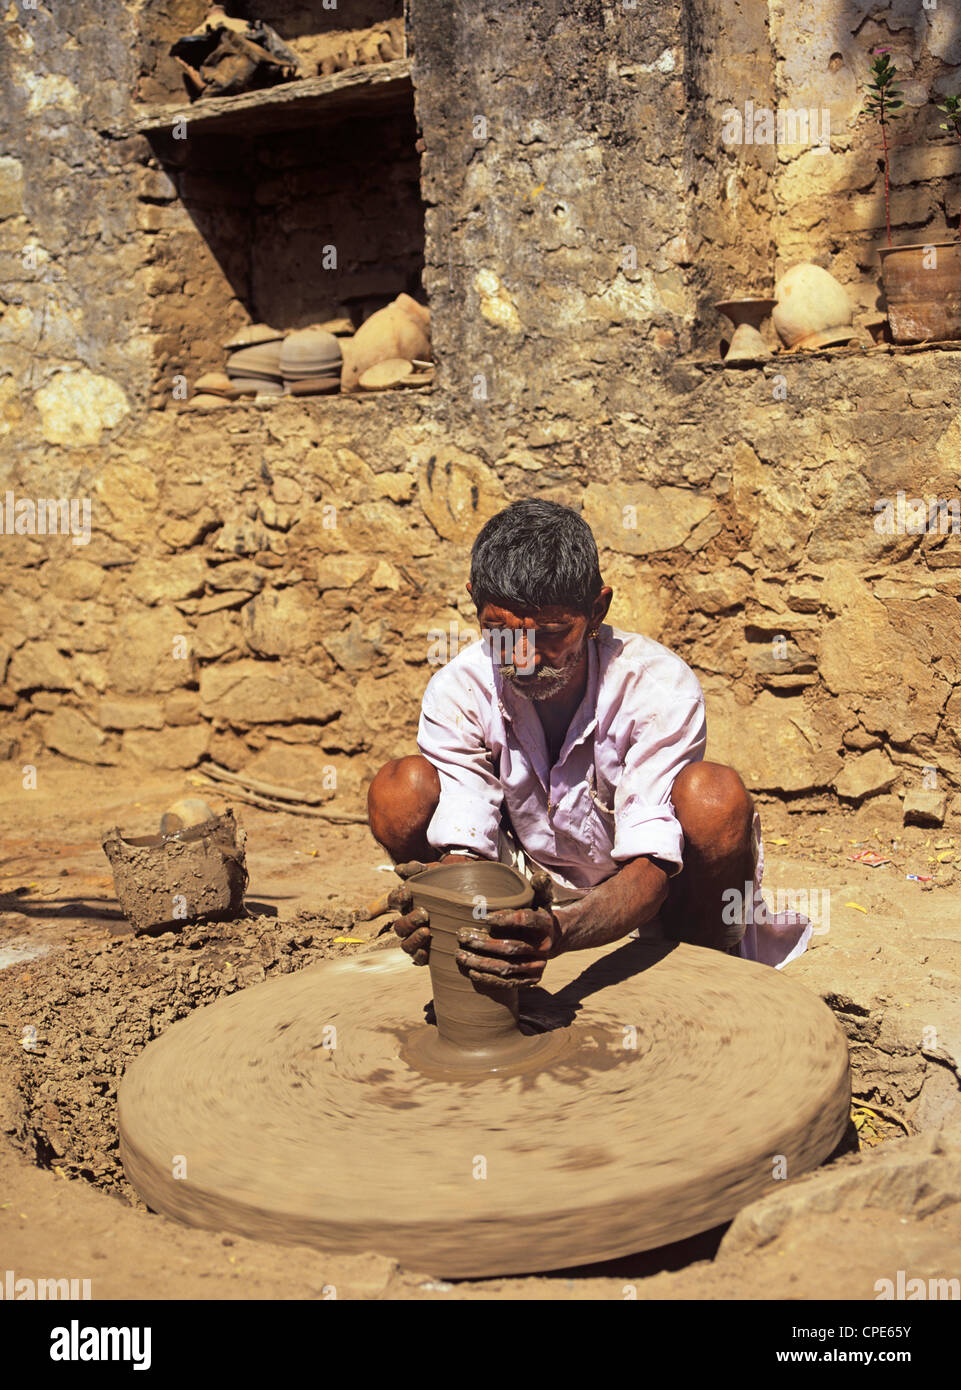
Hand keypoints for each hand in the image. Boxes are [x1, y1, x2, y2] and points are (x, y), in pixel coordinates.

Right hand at [388, 855, 478, 965]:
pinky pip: (417, 958)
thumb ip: (418, 870)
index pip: (393, 901)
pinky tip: (427, 950)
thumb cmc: (452, 885)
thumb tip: (399, 869)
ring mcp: (418, 938)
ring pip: (405, 944)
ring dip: (413, 938)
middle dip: (409, 920)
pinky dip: (419, 954)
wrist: (474, 898)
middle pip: (399, 926)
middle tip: (424, 913)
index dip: (397, 898)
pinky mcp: (429, 952)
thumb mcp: (437, 874)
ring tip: (427, 931)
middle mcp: (410, 922)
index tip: (407, 893)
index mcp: (409, 903)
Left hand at [455, 868, 561, 988]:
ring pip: (506, 967)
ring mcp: (538, 966)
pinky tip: (471, 970)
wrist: (553, 939)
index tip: (484, 917)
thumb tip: (539, 876)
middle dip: (483, 942)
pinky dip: (489, 978)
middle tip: (461, 935)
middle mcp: (544, 947)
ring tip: (460, 954)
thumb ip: (540, 886)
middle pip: (510, 947)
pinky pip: (508, 983)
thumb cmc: (537, 915)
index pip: (525, 920)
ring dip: (480, 962)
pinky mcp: (531, 980)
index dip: (504, 918)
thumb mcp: (542, 898)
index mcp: (546, 924)